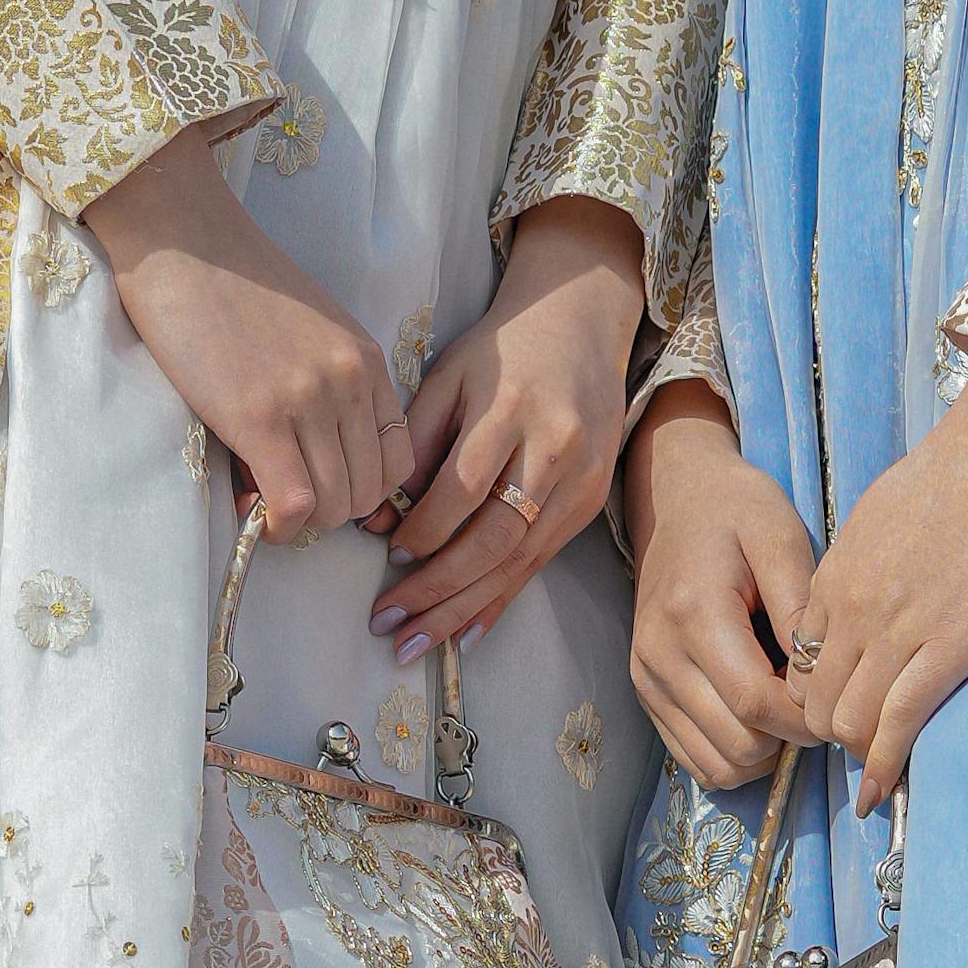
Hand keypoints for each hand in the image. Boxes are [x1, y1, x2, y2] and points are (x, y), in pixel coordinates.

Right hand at [86, 124, 451, 541]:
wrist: (184, 243)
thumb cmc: (234, 286)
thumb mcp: (307, 334)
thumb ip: (323, 390)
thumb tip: (306, 467)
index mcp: (365, 361)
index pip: (398, 460)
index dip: (363, 490)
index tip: (324, 488)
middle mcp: (349, 383)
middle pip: (369, 493)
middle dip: (330, 512)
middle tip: (287, 500)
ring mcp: (308, 401)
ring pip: (334, 506)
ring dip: (301, 522)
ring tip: (264, 502)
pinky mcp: (260, 417)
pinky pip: (293, 502)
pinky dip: (278, 525)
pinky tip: (254, 511)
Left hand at [379, 200, 644, 660]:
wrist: (581, 324)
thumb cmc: (503, 349)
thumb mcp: (449, 376)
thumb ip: (414, 443)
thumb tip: (377, 519)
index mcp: (512, 411)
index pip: (464, 488)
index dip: (423, 529)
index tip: (386, 554)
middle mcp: (555, 451)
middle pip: (493, 537)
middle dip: (437, 588)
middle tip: (388, 623)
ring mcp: (580, 482)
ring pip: (517, 562)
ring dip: (462, 609)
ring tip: (415, 643)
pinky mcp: (589, 502)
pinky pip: (539, 563)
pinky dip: (499, 601)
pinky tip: (465, 633)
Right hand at [626, 398, 822, 795]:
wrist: (676, 497)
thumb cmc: (737, 510)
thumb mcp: (781, 538)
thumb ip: (801, 610)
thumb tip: (820, 680)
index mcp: (694, 614)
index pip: (756, 703)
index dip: (806, 719)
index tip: (834, 697)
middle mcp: (660, 655)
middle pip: (738, 743)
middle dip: (788, 737)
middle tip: (812, 699)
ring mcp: (647, 678)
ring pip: (717, 764)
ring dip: (763, 751)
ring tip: (785, 706)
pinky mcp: (646, 692)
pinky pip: (695, 759)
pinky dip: (735, 752)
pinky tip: (757, 715)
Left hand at [795, 359, 967, 812]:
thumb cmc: (949, 481)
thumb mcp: (873, 520)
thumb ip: (855, 571)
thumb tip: (853, 603)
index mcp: (832, 580)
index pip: (798, 665)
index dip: (809, 699)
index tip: (830, 714)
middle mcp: (853, 611)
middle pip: (814, 702)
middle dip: (826, 733)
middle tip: (854, 746)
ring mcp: (898, 632)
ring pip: (847, 721)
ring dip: (858, 750)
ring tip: (876, 763)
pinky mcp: (948, 649)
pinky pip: (898, 721)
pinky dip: (885, 765)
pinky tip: (882, 792)